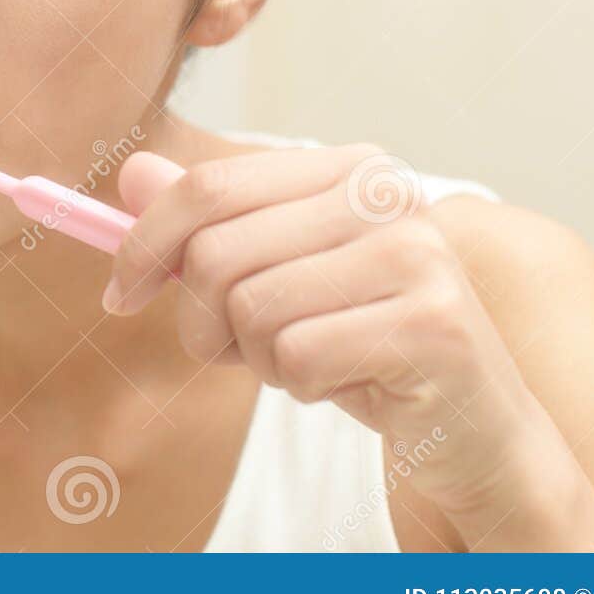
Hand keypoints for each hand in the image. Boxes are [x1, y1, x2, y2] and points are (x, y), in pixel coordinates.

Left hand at [105, 144, 556, 521]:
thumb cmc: (360, 342)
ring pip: (251, 310)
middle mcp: (386, 194)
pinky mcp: (430, 324)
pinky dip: (304, 385)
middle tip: (240, 348)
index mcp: (347, 167)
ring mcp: (416, 255)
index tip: (121, 295)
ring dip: (260, 358)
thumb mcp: (273, 277)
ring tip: (313, 359)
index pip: (208, 188)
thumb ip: (205, 224)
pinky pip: (298, 357)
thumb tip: (131, 173)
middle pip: (217, 253)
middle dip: (203, 320)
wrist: (473, 426)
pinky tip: (350, 382)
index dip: (143, 245)